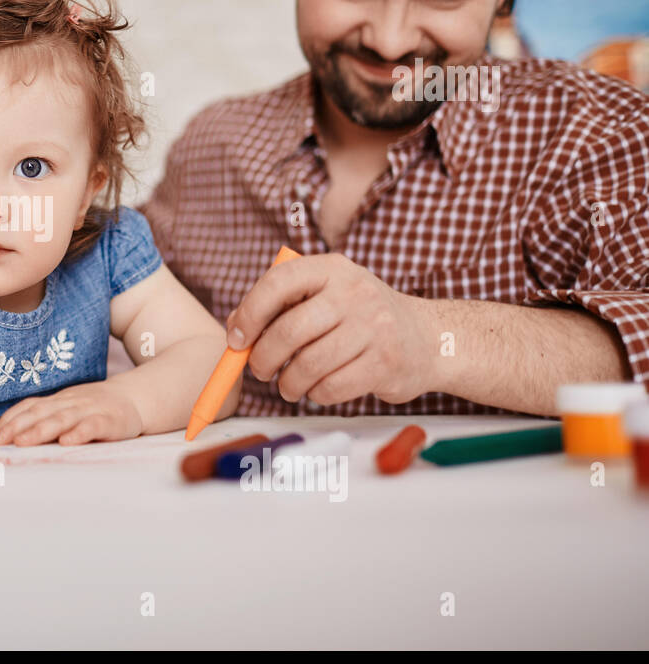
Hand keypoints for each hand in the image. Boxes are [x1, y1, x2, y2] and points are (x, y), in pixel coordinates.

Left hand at [0, 380, 143, 445]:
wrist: (135, 398)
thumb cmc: (95, 408)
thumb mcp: (68, 408)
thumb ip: (46, 419)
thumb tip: (13, 436)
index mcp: (58, 401)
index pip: (29, 406)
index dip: (10, 419)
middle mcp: (70, 403)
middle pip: (40, 412)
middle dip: (17, 426)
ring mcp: (90, 410)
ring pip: (62, 418)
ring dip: (41, 430)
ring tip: (23, 442)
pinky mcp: (110, 421)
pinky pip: (93, 426)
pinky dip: (79, 433)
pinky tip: (66, 442)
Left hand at [226, 252, 435, 405]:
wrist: (427, 338)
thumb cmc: (359, 318)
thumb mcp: (324, 297)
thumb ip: (280, 307)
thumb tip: (235, 329)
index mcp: (332, 268)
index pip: (279, 282)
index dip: (250, 313)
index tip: (237, 339)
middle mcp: (354, 292)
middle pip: (290, 330)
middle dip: (263, 358)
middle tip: (259, 370)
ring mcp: (374, 327)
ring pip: (309, 365)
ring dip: (288, 383)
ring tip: (288, 385)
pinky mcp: (386, 362)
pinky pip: (332, 388)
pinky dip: (316, 395)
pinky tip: (318, 389)